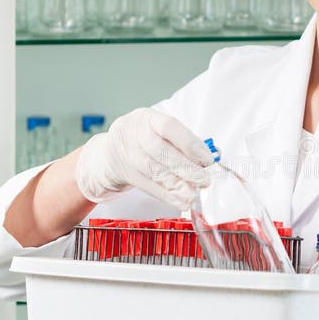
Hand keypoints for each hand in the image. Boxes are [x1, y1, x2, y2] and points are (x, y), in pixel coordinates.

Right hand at [75, 108, 212, 206]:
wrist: (109, 154)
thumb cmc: (142, 140)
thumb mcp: (157, 130)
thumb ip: (182, 142)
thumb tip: (209, 158)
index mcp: (146, 118)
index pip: (169, 127)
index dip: (189, 144)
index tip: (206, 159)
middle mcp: (133, 133)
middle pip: (160, 151)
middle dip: (185, 167)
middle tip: (204, 180)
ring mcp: (126, 154)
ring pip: (154, 170)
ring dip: (177, 184)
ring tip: (193, 193)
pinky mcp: (125, 174)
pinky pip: (148, 186)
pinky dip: (167, 196)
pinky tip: (181, 201)